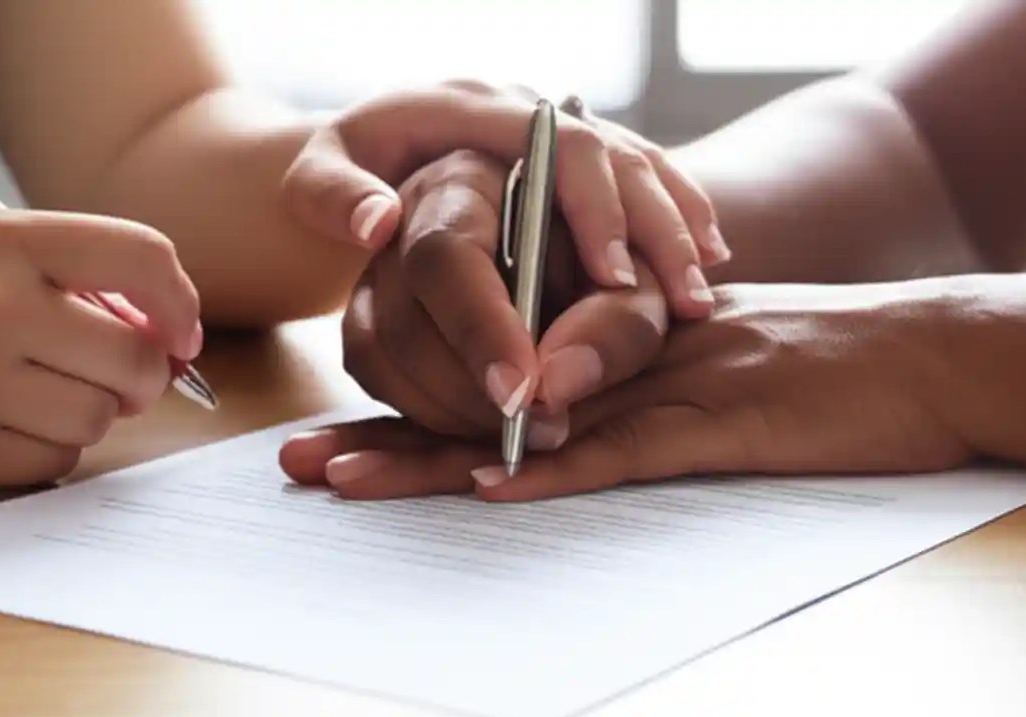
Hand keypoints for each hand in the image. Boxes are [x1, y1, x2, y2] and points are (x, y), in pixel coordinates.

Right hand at [0, 211, 201, 490]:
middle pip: (136, 357)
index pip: (140, 257)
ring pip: (101, 416)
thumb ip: (79, 274)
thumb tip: (171, 336)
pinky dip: (48, 447)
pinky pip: (57, 461)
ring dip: (88, 409)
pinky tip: (3, 420)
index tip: (181, 330)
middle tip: (112, 369)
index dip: (180, 301)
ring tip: (35, 388)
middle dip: (140, 371)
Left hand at [280, 283, 972, 500]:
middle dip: (383, 439)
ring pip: (527, 428)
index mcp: (613, 348)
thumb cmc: (828, 369)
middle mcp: (621, 361)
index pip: (493, 382)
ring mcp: (665, 389)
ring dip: (432, 458)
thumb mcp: (715, 373)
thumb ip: (637, 396)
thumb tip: (557, 435)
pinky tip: (489, 486)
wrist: (926, 353)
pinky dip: (553, 470)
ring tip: (344, 480)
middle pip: (481, 405)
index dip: (410, 414)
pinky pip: (621, 452)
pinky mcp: (718, 423)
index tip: (336, 441)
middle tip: (298, 464)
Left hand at [282, 81, 726, 317]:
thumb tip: (379, 224)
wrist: (362, 143)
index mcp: (468, 106)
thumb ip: (336, 197)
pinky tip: (710, 258)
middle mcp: (522, 108)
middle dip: (656, 228)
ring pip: (640, 162)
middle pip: (615, 153)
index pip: (553, 147)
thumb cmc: (341, 169)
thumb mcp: (316, 179)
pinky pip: (644, 173)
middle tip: (684, 301)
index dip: (593, 208)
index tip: (613, 278)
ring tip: (700, 296)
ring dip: (679, 226)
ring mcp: (553, 125)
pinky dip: (680, 213)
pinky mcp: (572, 154)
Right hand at [331, 150, 668, 440]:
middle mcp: (412, 216)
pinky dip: (429, 413)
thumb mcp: (643, 286)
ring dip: (452, 409)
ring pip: (378, 348)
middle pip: (403, 312)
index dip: (480, 330)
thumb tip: (553, 386)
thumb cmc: (619, 266)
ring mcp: (383, 265)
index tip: (525, 393)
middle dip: (470, 384)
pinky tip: (490, 421)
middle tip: (542, 427)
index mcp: (474, 180)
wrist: (594, 274)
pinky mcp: (372, 314)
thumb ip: (619, 324)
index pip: (448, 255)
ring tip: (529, 428)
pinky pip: (373, 373)